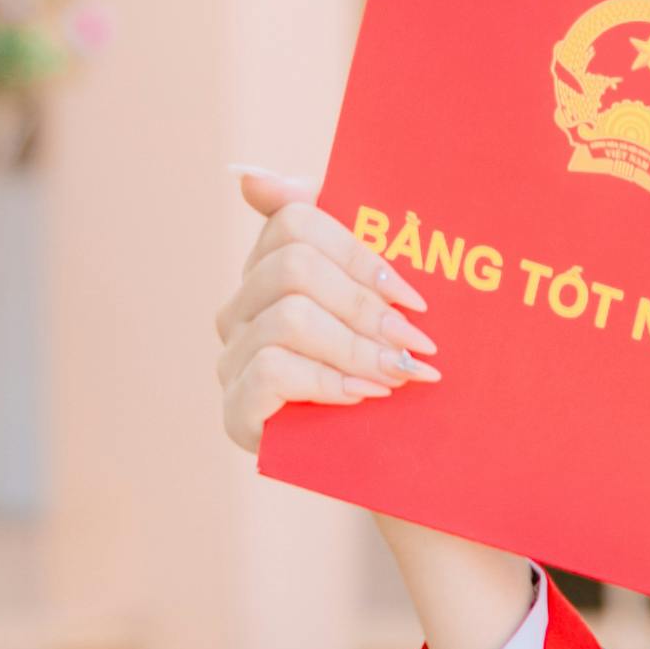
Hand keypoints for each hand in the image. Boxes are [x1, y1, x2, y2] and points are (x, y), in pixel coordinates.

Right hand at [218, 163, 431, 450]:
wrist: (396, 471)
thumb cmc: (388, 374)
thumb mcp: (382, 304)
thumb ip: (347, 235)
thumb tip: (254, 177)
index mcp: (271, 270)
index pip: (295, 220)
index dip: (358, 251)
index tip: (413, 296)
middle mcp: (241, 310)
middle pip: (292, 266)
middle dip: (366, 304)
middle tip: (418, 342)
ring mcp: (232, 361)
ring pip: (289, 319)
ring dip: (357, 347)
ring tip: (401, 375)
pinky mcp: (237, 412)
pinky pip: (272, 371)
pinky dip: (327, 382)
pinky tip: (363, 398)